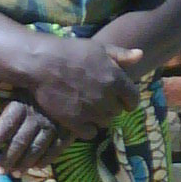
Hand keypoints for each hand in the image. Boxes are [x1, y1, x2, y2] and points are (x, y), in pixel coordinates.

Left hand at [0, 99, 69, 172]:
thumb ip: (7, 109)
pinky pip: (55, 151)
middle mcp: (38, 115)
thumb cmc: (36, 95)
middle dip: (8, 158)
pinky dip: (44, 161)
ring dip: (24, 163)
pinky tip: (36, 167)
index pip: (8, 123)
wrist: (69, 91)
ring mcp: (54, 125)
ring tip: (15, 173)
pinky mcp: (68, 133)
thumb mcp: (20, 93)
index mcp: (22, 103)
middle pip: (20, 140)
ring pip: (36, 148)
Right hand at [22, 36, 142, 138]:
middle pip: (117, 111)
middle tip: (98, 98)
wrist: (40, 63)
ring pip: (104, 122)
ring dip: (99, 117)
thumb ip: (121, 54)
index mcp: (116, 79)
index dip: (128, 100)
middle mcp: (106, 98)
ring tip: (87, 107)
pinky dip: (87, 128)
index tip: (122, 99)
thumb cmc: (70, 51)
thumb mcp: (98, 48)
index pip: (133, 99)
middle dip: (111, 106)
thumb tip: (140, 55)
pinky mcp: (74, 122)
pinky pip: (90, 133)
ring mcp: (90, 112)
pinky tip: (79, 117)